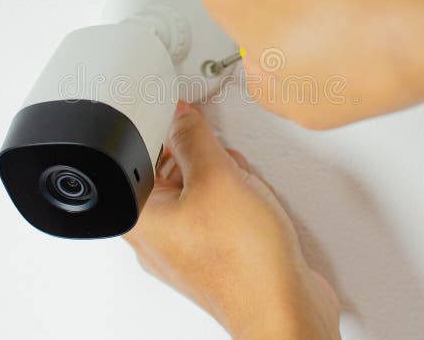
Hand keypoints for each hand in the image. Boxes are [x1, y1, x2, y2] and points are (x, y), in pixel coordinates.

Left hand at [124, 102, 340, 339]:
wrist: (284, 308)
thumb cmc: (243, 262)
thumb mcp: (217, 178)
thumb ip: (194, 138)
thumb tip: (181, 116)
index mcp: (139, 219)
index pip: (138, 157)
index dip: (161, 132)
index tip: (181, 119)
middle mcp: (159, 237)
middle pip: (171, 172)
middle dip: (202, 159)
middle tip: (220, 164)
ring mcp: (188, 248)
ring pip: (201, 190)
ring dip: (226, 179)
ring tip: (243, 189)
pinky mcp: (216, 254)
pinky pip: (221, 212)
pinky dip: (239, 200)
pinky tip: (255, 204)